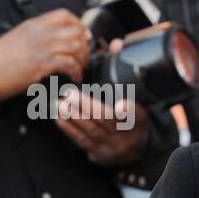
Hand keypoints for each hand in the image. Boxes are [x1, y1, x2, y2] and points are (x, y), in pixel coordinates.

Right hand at [0, 8, 91, 100]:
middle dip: (86, 45)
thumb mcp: (14, 40)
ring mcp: (40, 48)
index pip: (64, 14)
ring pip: (76, 46)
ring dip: (83, 60)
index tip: (84, 36)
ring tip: (80, 69)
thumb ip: (33, 36)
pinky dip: (77, 72)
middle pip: (75, 30)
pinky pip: (70, 64)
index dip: (79, 24)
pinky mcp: (41, 64)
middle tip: (84, 58)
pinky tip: (74, 78)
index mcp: (31, 25)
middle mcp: (38, 33)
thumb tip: (50, 40)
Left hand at [52, 41, 148, 165]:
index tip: (121, 104)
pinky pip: (82, 140)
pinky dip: (69, 128)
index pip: (136, 114)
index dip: (129, 110)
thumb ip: (121, 69)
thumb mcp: (134, 96)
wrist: (132, 148)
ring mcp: (113, 146)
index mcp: (139, 119)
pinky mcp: (99, 154)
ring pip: (92, 130)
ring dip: (74, 116)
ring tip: (60, 104)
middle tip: (70, 95)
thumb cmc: (129, 115)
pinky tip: (59, 117)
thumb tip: (114, 44)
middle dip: (87, 107)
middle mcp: (128, 134)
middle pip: (107, 120)